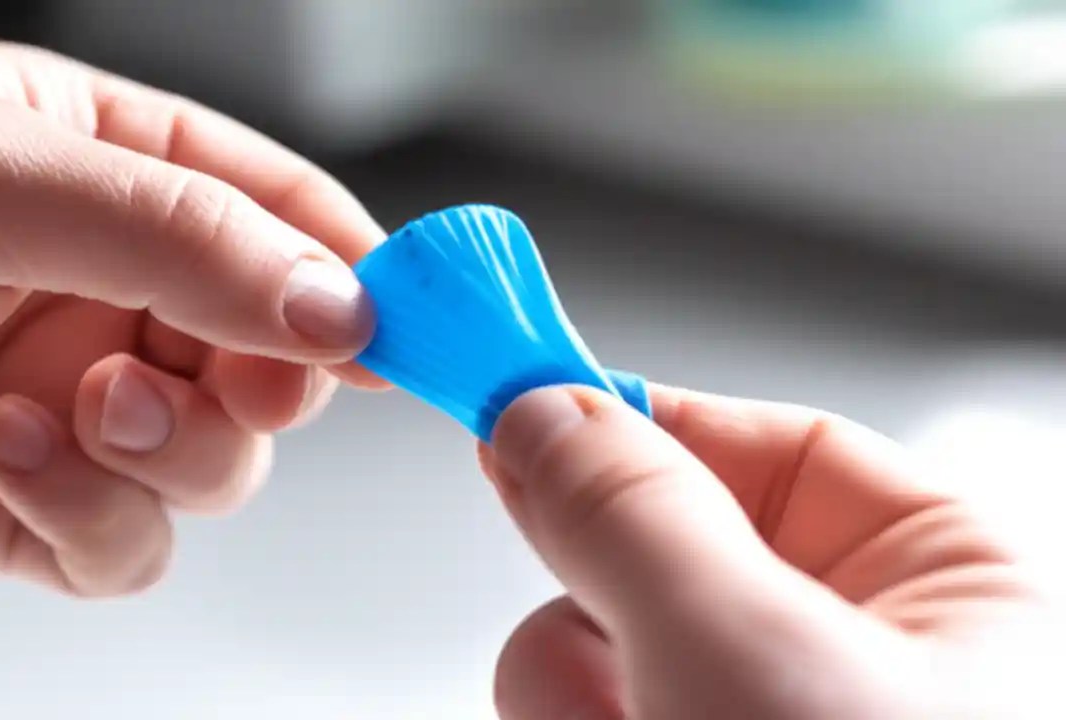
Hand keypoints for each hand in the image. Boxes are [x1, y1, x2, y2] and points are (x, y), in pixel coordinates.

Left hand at [0, 42, 385, 595]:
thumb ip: (180, 235)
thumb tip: (337, 303)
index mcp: (111, 166)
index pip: (281, 212)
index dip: (355, 270)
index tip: (406, 328)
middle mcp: (110, 284)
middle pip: (274, 355)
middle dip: (258, 381)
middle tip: (223, 379)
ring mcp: (79, 398)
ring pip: (218, 460)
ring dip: (165, 451)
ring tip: (70, 410)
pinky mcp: (32, 504)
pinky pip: (131, 541)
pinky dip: (88, 518)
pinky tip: (3, 459)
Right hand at [480, 382, 1057, 718]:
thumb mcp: (751, 654)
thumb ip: (633, 513)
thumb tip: (542, 409)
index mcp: (954, 593)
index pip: (778, 451)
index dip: (645, 424)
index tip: (526, 400)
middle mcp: (859, 662)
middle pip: (666, 552)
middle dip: (605, 602)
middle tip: (602, 637)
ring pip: (605, 651)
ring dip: (578, 694)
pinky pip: (586, 712)